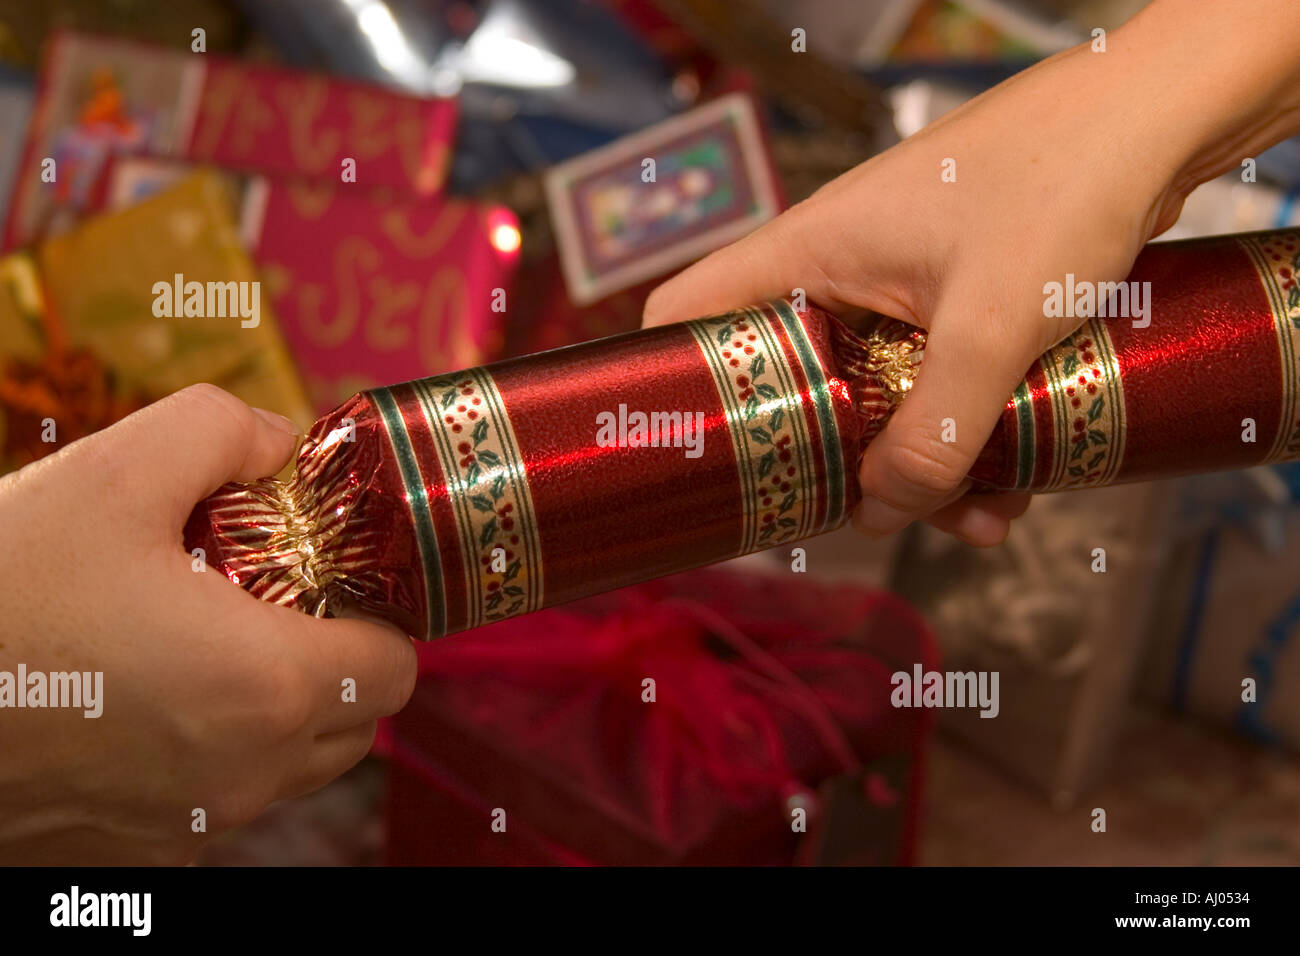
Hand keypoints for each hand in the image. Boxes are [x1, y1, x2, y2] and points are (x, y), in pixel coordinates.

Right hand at [0, 384, 416, 863]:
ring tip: (206, 642)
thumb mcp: (109, 474)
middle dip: (335, 655)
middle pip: (356, 720)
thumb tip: (277, 440)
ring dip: (280, 706)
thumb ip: (220, 431)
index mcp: (267, 688)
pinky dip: (214, 752)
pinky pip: (220, 801)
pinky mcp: (136, 856)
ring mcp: (192, 829)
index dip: (375, 613)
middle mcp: (247, 777)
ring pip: (294, 767)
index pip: (395, 666)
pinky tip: (146, 699)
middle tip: (273, 600)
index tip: (329, 578)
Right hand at [644, 0, 1299, 545]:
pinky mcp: (959, 296)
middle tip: (870, 515)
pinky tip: (1018, 478)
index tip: (703, 463)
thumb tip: (882, 514)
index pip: (691, 315)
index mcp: (809, 253)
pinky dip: (969, 433)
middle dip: (836, 460)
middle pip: (795, 381)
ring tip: (982, 516)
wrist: (1165, 116)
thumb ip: (934, 435)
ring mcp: (902, 284)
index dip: (676, 387)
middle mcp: (842, 269)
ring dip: (921, 462)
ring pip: (879, 394)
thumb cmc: (1064, 183)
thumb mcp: (991, 329)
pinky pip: (940, 382)